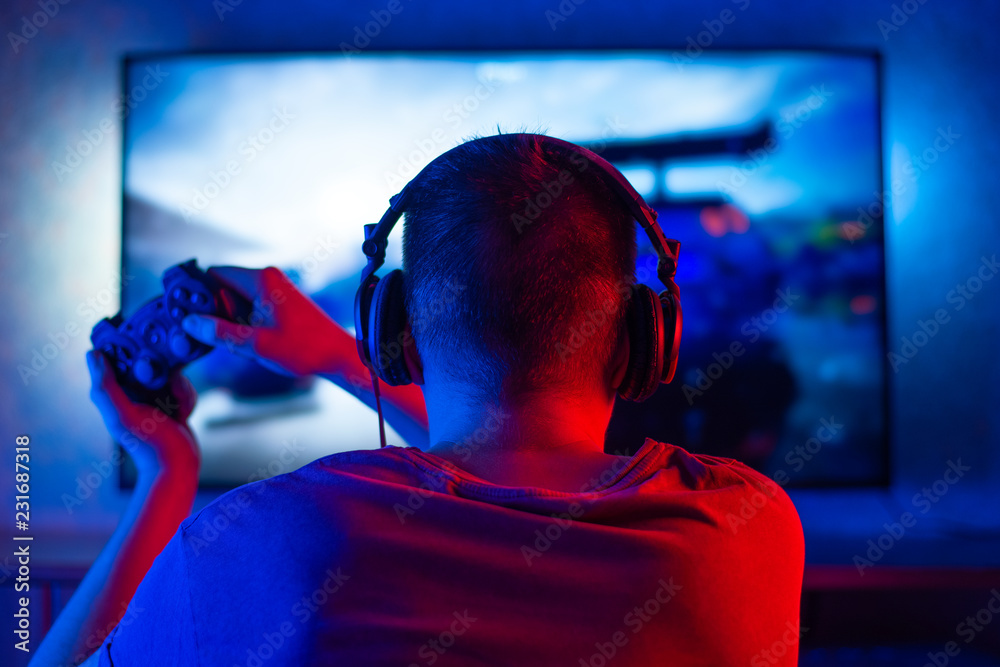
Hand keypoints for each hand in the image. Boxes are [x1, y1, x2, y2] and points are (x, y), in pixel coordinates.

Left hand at [86, 350, 198, 476]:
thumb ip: (106, 387)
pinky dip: (188, 400)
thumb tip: (93, 354)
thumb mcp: (123, 415)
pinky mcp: (172, 401)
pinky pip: (185, 387)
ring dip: (181, 393)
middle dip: (169, 379)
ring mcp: (154, 395)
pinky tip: (184, 415)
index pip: (125, 355)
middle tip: (169, 402)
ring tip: (177, 413)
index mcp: (116, 390)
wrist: (176, 465)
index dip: (138, 351)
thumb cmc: (147, 443)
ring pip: (175, 374)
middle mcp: (133, 390)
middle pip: (157, 362)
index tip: (152, 362)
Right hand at [181, 266, 344, 377]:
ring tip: (247, 344)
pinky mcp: (278, 301)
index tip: (189, 314)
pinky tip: (255, 343)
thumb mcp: (255, 344)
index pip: (213, 274)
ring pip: (235, 301)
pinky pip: (249, 308)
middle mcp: (267, 277)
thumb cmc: (303, 348)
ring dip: (232, 323)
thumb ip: (219, 333)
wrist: (337, 355)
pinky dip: (245, 325)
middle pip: (222, 287)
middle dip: (217, 313)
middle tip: (222, 337)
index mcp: (261, 279)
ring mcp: (274, 289)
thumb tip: (188, 323)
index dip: (198, 293)